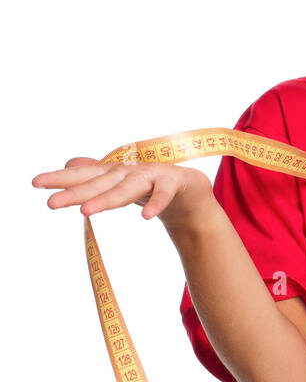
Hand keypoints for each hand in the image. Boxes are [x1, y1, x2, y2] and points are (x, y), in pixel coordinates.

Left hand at [31, 156, 212, 230]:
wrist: (194, 194)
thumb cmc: (153, 188)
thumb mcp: (122, 185)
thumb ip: (97, 176)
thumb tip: (69, 163)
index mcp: (117, 173)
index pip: (85, 175)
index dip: (60, 178)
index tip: (36, 184)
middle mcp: (131, 171)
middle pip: (100, 183)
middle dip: (75, 192)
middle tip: (51, 204)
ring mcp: (154, 176)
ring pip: (127, 189)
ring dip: (107, 199)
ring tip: (86, 212)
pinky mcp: (177, 183)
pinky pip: (164, 195)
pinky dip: (156, 204)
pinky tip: (145, 218)